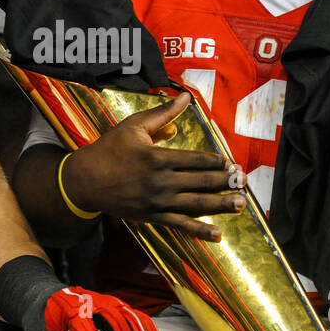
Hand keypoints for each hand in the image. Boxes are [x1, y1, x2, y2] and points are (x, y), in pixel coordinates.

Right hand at [63, 91, 244, 241]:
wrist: (85, 180)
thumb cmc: (109, 149)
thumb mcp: (134, 126)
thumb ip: (163, 113)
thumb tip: (185, 96)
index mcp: (158, 157)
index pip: (196, 159)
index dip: (216, 161)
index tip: (231, 163)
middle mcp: (161, 181)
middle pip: (201, 181)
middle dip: (225, 182)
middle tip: (243, 181)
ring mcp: (157, 202)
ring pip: (196, 204)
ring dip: (220, 205)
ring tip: (240, 205)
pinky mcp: (152, 217)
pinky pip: (180, 225)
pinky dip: (199, 231)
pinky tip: (217, 234)